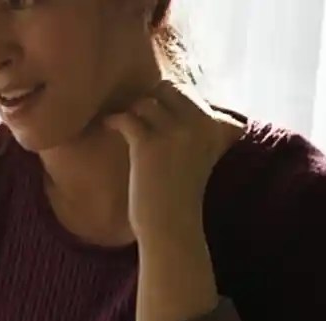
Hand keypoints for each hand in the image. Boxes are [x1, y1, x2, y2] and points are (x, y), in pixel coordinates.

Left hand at [103, 80, 235, 320]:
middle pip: (168, 89)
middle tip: (135, 116)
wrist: (171, 227)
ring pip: (146, 101)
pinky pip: (128, 117)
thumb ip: (194, 130)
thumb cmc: (181, 196)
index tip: (151, 111)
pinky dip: (115, 120)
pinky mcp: (150, 144)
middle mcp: (201, 124)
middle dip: (149, 99)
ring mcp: (176, 132)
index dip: (166, 98)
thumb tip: (166, 104)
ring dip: (131, 111)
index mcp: (216, 127)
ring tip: (122, 124)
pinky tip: (109, 126)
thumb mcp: (199, 156)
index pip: (189, 93)